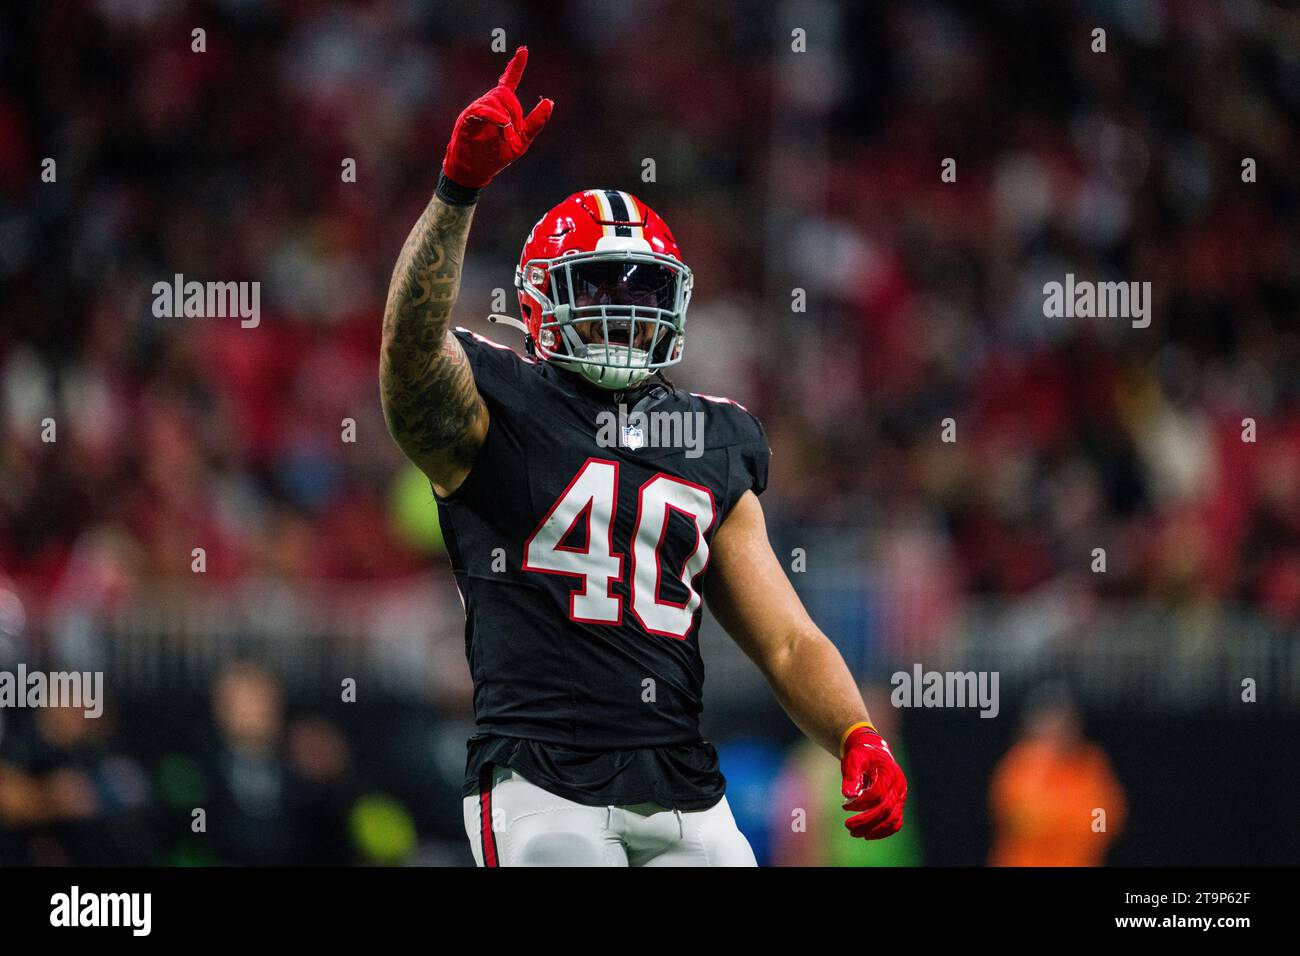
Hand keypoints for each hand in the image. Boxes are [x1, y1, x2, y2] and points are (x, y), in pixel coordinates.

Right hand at [442, 46, 552, 188]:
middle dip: (515, 110)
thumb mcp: (522, 140)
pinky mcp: (467, 119)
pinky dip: (494, 116)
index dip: (516, 67)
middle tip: (515, 130)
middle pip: (504, 93)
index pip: (508, 82)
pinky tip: (503, 123)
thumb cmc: (496, 155)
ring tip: (506, 135)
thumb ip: (535, 122)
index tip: (523, 51)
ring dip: (506, 117)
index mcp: (501, 108)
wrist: (475, 171)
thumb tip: (550, 102)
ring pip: (494, 99)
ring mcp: (476, 110)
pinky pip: (481, 110)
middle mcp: (488, 104)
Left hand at [840, 723, 906, 838]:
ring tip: (855, 833)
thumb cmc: (861, 755)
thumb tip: (848, 794)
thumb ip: (851, 776)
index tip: (845, 807)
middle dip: (865, 821)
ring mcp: (901, 797)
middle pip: (885, 810)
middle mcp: (899, 787)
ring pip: (892, 820)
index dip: (861, 804)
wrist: (872, 751)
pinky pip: (896, 822)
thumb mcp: (853, 759)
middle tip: (848, 826)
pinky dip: (884, 831)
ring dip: (874, 830)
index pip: (877, 794)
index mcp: (889, 774)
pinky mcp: (899, 804)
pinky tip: (868, 834)